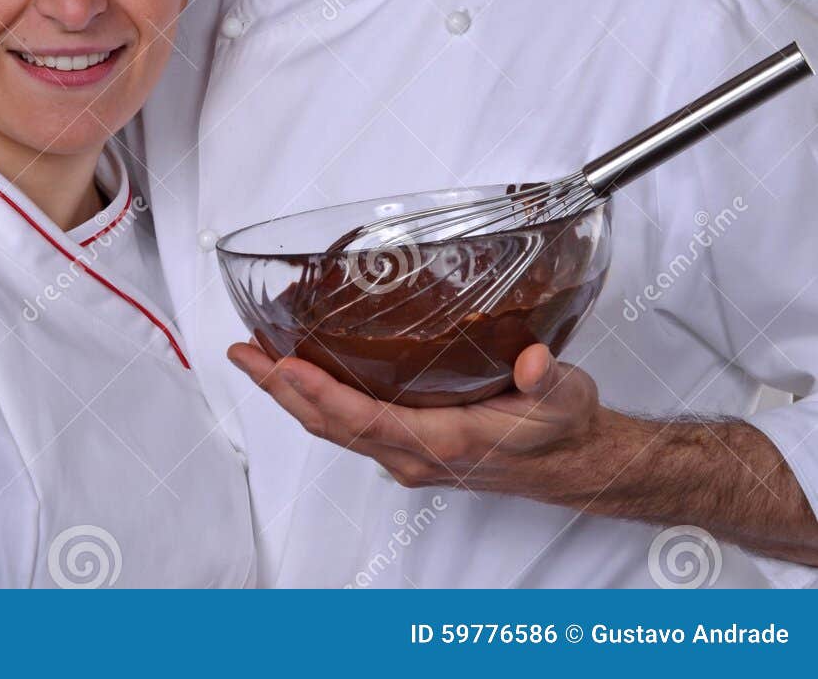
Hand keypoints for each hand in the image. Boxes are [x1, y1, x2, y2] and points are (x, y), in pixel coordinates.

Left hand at [227, 338, 604, 494]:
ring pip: (337, 429)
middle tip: (243, 352)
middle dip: (283, 390)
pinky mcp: (411, 445)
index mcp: (447, 442)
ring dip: (292, 395)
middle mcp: (418, 455)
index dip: (321, 395)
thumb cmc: (563, 428)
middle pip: (334, 426)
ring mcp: (410, 455)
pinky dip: (318, 400)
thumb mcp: (564, 397)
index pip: (367, 421)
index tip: (283, 366)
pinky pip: (352, 426)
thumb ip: (546, 379)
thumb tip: (530, 362)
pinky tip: (302, 372)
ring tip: (255, 356)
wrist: (575, 464)